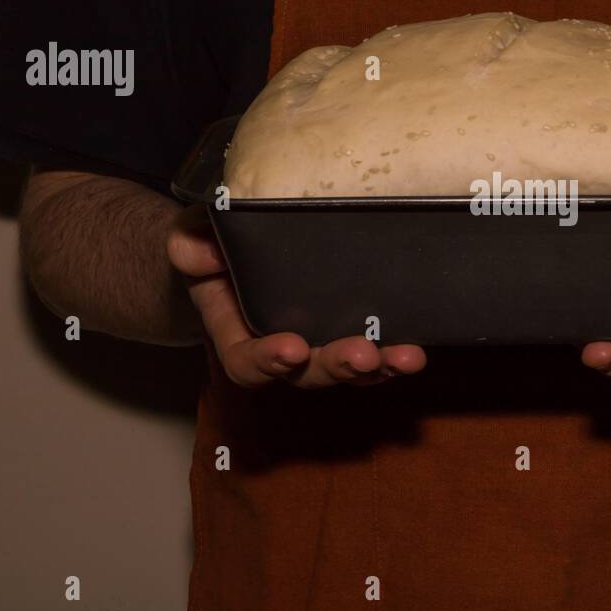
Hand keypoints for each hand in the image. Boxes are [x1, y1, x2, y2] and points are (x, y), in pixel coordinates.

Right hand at [165, 205, 425, 389]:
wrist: (245, 242)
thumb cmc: (214, 243)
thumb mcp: (192, 237)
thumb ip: (190, 243)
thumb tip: (199, 251)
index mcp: (237, 335)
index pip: (247, 363)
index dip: (268, 362)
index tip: (291, 350)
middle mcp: (283, 350)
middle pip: (309, 374)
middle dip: (337, 367)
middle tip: (362, 356)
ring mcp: (322, 342)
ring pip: (350, 369)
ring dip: (379, 367)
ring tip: (406, 358)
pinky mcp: (355, 329)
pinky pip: (377, 349)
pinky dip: (397, 352)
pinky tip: (419, 347)